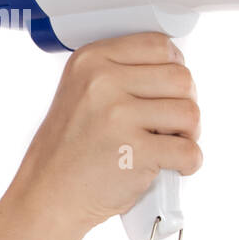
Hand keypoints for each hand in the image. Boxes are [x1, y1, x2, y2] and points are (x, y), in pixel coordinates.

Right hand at [6, 31, 201, 239]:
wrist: (48, 194)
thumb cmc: (70, 149)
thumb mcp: (82, 92)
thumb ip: (122, 74)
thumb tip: (177, 71)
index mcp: (91, 60)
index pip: (159, 45)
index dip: (174, 69)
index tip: (169, 90)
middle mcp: (102, 81)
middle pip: (181, 78)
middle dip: (185, 103)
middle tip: (172, 124)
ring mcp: (118, 116)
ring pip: (190, 112)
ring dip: (189, 134)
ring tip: (170, 144)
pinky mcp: (135, 151)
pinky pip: (189, 151)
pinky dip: (189, 163)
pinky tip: (172, 166)